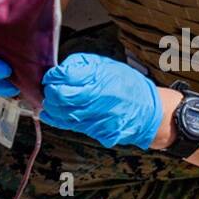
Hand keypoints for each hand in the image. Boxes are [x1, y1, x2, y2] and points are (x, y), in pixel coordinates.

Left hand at [40, 53, 163, 148]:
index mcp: (100, 79)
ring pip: (61, 114)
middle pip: (59, 97)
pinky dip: (58, 119)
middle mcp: (97, 99)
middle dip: (49, 92)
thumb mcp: (107, 66)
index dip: (52, 76)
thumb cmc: (129, 86)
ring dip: (52, 107)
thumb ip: (82, 66)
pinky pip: (70, 126)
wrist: (150, 112)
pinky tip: (53, 114)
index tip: (51, 76)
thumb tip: (59, 71)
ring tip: (52, 100)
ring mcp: (97, 118)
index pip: (64, 77)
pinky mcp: (97, 132)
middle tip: (49, 88)